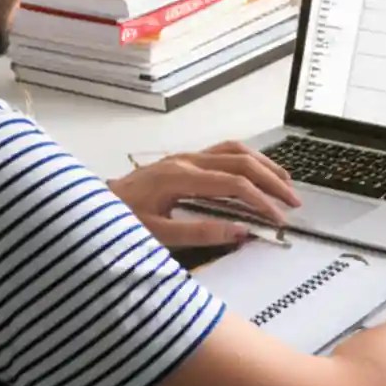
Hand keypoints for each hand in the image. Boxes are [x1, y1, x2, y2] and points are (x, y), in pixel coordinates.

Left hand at [108, 141, 301, 247]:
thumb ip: (199, 234)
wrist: (92, 207)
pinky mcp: (183, 160)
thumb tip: (241, 232)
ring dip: (264, 165)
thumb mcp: (156, 235)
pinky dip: (247, 160)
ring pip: (235, 150)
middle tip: (293, 203)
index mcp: (180, 177)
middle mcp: (185, 160)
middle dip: (272, 181)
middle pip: (241, 162)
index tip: (278, 221)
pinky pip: (223, 151)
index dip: (261, 202)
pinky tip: (258, 172)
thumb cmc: (120, 222)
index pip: (234, 185)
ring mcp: (184, 157)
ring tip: (285, 184)